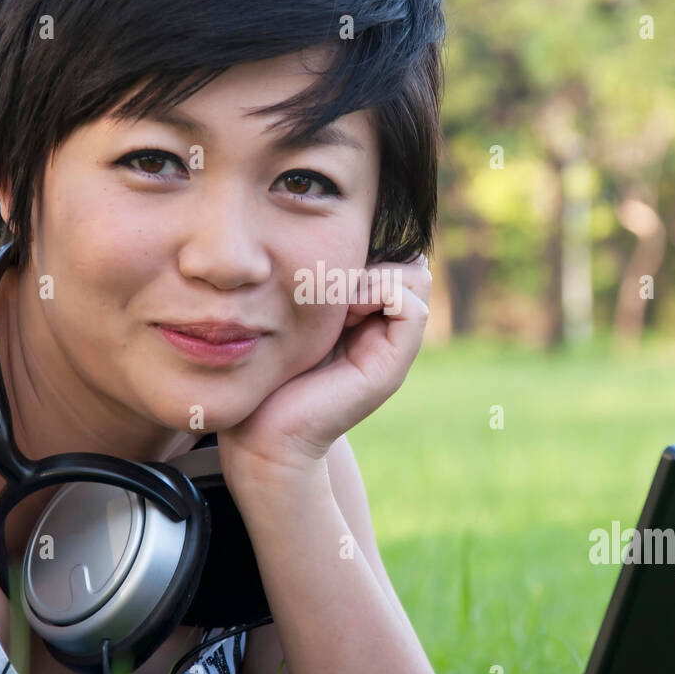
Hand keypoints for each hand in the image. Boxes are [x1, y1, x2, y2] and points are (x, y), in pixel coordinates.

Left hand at [217, 253, 431, 491]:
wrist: (260, 434)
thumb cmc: (266, 373)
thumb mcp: (294, 313)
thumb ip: (322, 284)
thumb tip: (337, 239)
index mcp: (367, 318)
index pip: (393, 256)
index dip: (364, 253)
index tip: (321, 273)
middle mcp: (385, 332)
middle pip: (409, 263)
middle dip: (371, 261)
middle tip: (328, 287)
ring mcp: (392, 350)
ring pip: (414, 277)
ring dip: (372, 276)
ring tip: (333, 301)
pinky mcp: (390, 367)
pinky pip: (409, 303)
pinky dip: (379, 292)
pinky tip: (343, 309)